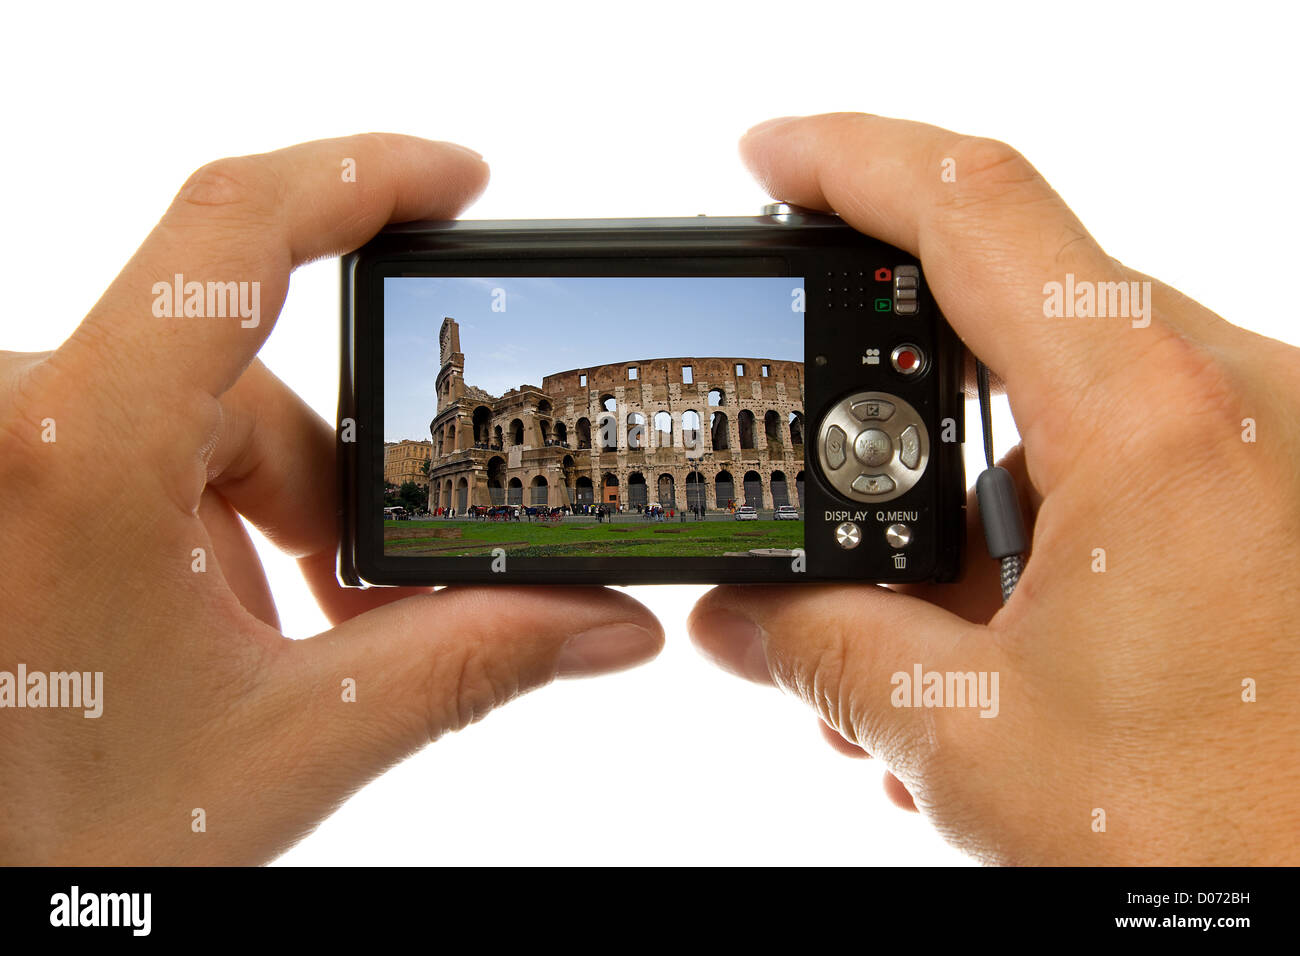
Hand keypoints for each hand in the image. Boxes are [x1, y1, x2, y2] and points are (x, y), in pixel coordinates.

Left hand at [0, 134, 662, 863]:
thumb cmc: (45, 841)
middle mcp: (15, 421)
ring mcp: (2, 445)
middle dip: (329, 494)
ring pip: (189, 424)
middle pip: (241, 385)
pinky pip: (130, 450)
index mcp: (77, 456)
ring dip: (260, 522)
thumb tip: (598, 619)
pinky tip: (201, 629)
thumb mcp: (287, 743)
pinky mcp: (4, 472)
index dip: (365, 178)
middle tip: (360, 615)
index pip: (234, 230)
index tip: (460, 184)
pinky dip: (197, 522)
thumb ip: (466, 662)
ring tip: (267, 648)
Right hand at [690, 113, 1299, 863]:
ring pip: (1058, 412)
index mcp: (1155, 422)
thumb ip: (823, 648)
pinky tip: (995, 645)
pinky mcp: (1271, 496)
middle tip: (826, 508)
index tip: (766, 157)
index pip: (976, 208)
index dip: (849, 157)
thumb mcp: (973, 738)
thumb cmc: (1235, 838)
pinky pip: (1122, 463)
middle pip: (1007, 324)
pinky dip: (1033, 533)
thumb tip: (739, 612)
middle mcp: (1233, 402)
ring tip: (917, 637)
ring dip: (961, 511)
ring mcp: (1262, 446)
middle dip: (890, 417)